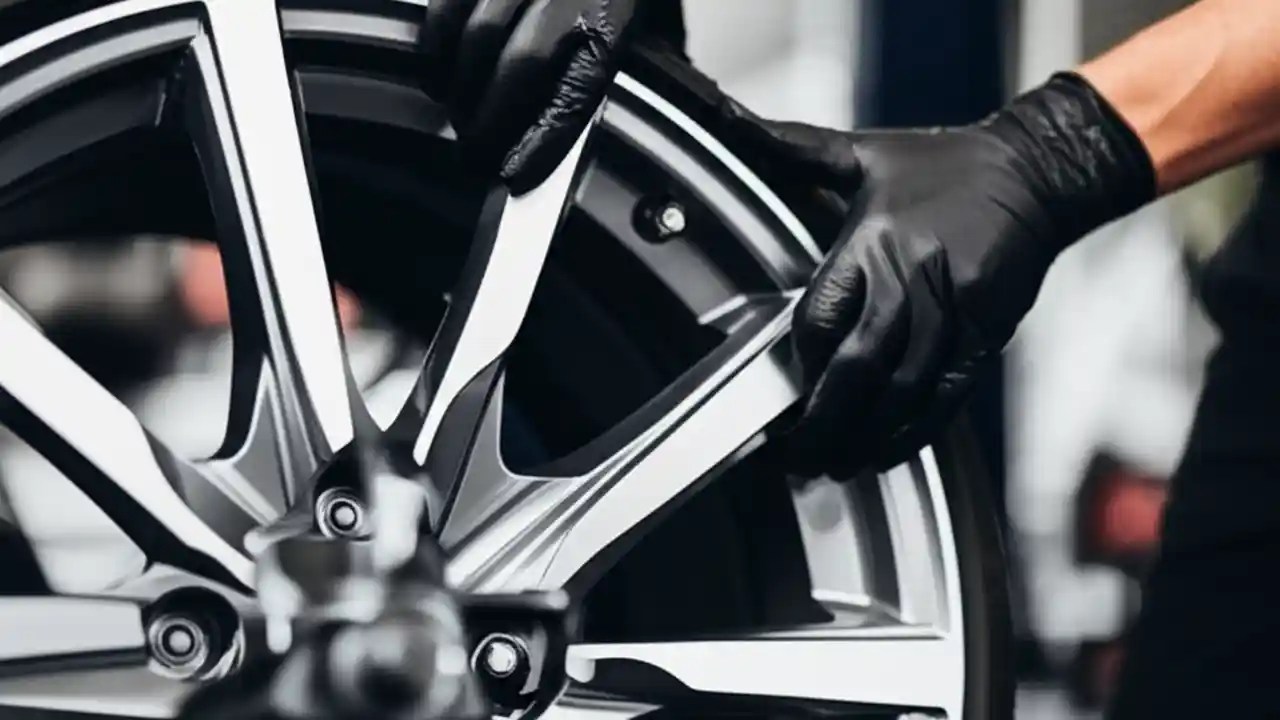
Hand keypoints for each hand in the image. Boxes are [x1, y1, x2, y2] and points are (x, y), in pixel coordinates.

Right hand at [420, 0, 637, 193]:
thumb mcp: (621, 20)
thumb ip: (589, 66)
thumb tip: (546, 130)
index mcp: (613, 11)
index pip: (579, 86)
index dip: (544, 138)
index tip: (515, 174)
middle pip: (522, 65)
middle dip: (491, 120)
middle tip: (475, 154)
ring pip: (478, 34)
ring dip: (461, 87)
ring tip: (457, 113)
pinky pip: (448, 3)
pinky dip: (437, 42)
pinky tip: (440, 69)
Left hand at [723, 74, 1155, 478]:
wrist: (1034, 175)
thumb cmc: (946, 165)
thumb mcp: (864, 152)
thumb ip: (795, 150)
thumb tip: (734, 124)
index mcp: (874, 240)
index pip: (823, 317)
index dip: (802, 361)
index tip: (784, 393)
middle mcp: (913, 280)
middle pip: (860, 367)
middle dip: (825, 420)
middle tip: (800, 457)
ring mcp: (954, 312)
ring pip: (904, 391)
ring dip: (867, 436)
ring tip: (837, 465)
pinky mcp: (986, 335)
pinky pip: (947, 395)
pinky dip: (916, 431)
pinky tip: (889, 453)